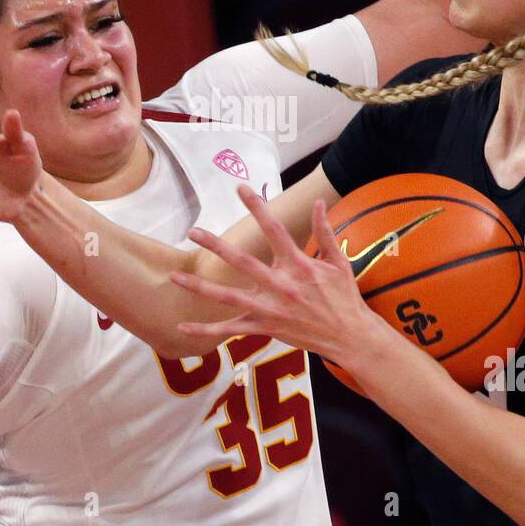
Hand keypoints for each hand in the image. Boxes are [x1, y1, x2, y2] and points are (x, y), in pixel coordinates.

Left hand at [170, 185, 382, 362]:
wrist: (350, 337)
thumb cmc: (344, 297)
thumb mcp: (339, 262)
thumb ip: (325, 231)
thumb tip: (319, 202)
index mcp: (299, 265)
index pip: (274, 229)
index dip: (257, 207)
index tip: (241, 189)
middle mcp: (281, 285)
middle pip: (242, 262)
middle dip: (216, 246)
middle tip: (193, 231)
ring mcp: (271, 309)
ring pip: (228, 297)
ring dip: (200, 287)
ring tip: (174, 277)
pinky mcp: (266, 328)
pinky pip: (231, 330)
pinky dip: (207, 330)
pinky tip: (183, 326)